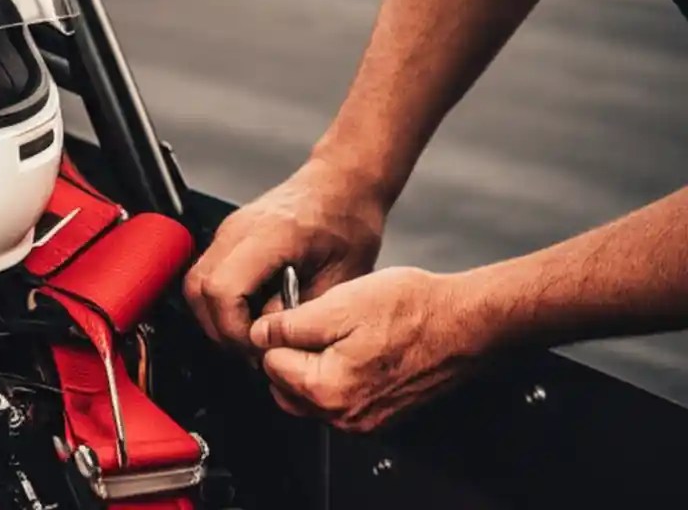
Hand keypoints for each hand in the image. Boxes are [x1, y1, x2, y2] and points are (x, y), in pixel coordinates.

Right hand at [183, 157, 386, 352]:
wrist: (342, 183)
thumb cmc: (347, 220)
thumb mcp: (341, 277)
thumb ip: (302, 310)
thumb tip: (269, 336)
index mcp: (271, 235)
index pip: (222, 289)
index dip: (233, 328)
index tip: (258, 345)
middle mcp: (240, 228)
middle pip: (198, 289)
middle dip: (220, 328)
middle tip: (251, 347)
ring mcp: (228, 229)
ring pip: (194, 283)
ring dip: (215, 315)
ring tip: (249, 332)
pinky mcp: (227, 235)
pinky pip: (206, 273)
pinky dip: (220, 300)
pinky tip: (249, 310)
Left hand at [251, 266, 484, 431]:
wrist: (464, 322)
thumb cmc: (411, 309)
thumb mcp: (338, 304)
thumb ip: (290, 325)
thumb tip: (260, 335)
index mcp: (325, 388)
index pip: (269, 364)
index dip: (278, 334)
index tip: (295, 316)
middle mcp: (342, 415)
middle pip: (285, 387)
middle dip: (290, 356)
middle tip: (313, 324)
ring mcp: (363, 420)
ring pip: (311, 396)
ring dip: (312, 367)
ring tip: (338, 333)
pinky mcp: (380, 415)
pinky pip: (340, 400)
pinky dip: (337, 377)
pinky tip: (357, 349)